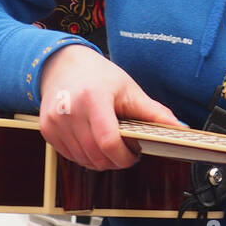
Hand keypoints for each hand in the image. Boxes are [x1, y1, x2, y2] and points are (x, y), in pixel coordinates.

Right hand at [39, 44, 183, 170]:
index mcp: (93, 98)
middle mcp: (69, 110)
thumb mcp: (129, 90)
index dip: (125, 156)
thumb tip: (178, 127)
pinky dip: (85, 155)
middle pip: (97, 156)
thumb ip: (154, 112)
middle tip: (125, 150)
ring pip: (84, 160)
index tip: (134, 154)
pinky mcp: (47, 130)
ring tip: (109, 142)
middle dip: (115, 160)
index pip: (109, 142)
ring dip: (101, 159)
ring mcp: (54, 121)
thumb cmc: (97, 76)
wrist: (62, 65)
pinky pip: (71, 156)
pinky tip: (92, 139)